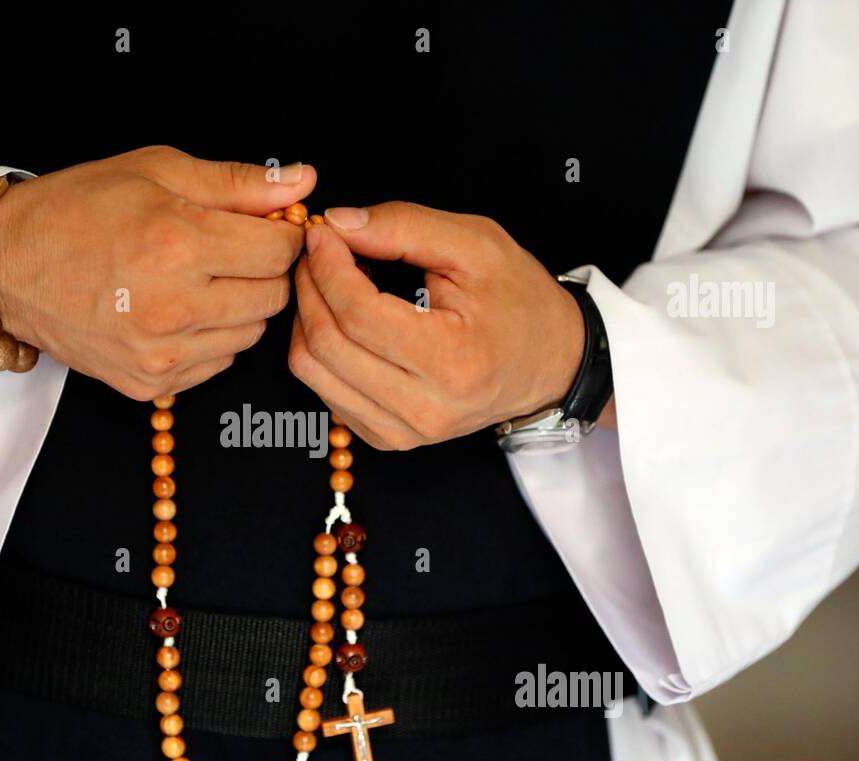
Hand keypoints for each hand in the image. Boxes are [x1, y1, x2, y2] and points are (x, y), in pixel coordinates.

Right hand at [0, 147, 315, 399]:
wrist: (6, 271)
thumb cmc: (75, 211)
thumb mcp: (155, 171)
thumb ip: (238, 182)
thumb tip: (304, 182)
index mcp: (179, 243)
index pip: (280, 250)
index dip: (281, 232)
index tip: (264, 224)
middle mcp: (174, 306)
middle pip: (274, 296)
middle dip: (263, 269)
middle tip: (228, 250)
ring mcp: (162, 353)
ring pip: (251, 335)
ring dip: (239, 306)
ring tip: (197, 280)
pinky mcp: (150, 383)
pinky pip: (217, 363)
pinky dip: (210, 338)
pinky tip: (176, 311)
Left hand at [289, 202, 592, 449]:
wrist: (550, 363)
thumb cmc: (520, 302)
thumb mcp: (475, 243)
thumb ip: (403, 226)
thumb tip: (338, 224)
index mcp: (453, 361)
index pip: (358, 315)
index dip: (328, 268)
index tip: (322, 235)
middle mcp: (425, 409)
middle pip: (327, 345)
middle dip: (310, 288)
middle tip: (318, 252)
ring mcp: (404, 432)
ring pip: (315, 373)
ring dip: (307, 318)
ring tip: (329, 282)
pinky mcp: (387, 439)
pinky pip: (325, 393)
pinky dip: (319, 350)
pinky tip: (342, 320)